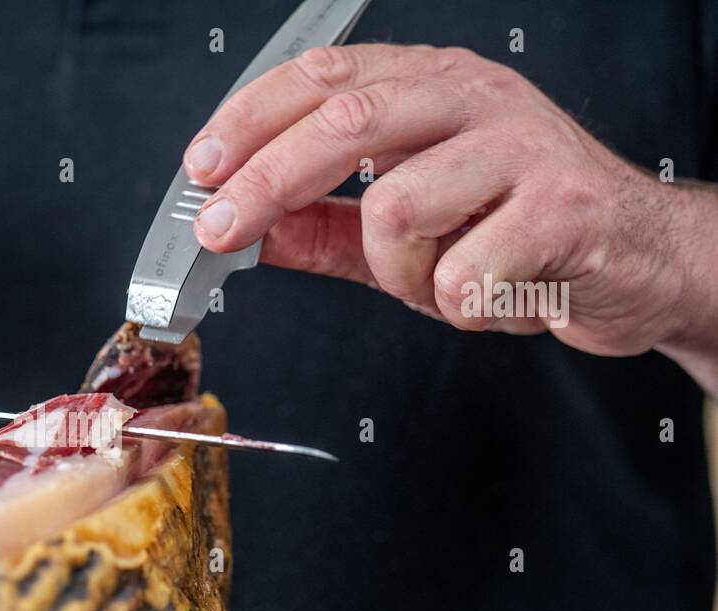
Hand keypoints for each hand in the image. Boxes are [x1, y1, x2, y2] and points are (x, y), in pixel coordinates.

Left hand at [183, 44, 717, 366]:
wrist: (636, 263)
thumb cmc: (516, 237)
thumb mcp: (405, 233)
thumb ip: (326, 229)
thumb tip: (247, 231)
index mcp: (431, 87)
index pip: (324, 78)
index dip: (251, 120)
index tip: (201, 169)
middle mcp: (475, 98)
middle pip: (347, 121)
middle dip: (269, 180)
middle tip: (222, 231)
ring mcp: (525, 146)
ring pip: (399, 208)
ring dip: (395, 273)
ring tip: (435, 282)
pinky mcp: (565, 207)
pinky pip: (462, 273)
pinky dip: (458, 305)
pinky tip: (491, 294)